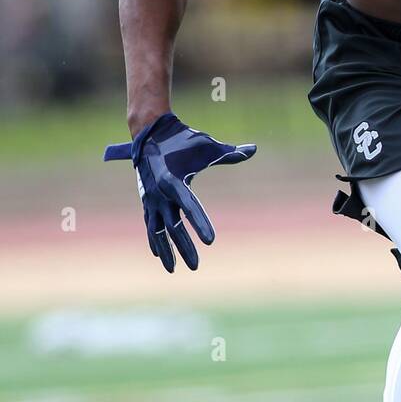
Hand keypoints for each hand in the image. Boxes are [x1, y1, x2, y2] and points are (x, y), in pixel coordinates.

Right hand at [103, 112, 255, 271]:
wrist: (151, 131)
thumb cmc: (183, 139)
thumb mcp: (208, 146)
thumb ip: (230, 153)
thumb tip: (254, 150)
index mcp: (174, 180)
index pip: (190, 207)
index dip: (201, 223)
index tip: (211, 241)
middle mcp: (160, 193)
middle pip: (173, 226)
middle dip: (184, 247)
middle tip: (196, 266)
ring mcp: (151, 198)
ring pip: (157, 231)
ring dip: (166, 250)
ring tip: (174, 270)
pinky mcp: (146, 200)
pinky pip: (149, 224)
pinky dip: (154, 239)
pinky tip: (159, 255)